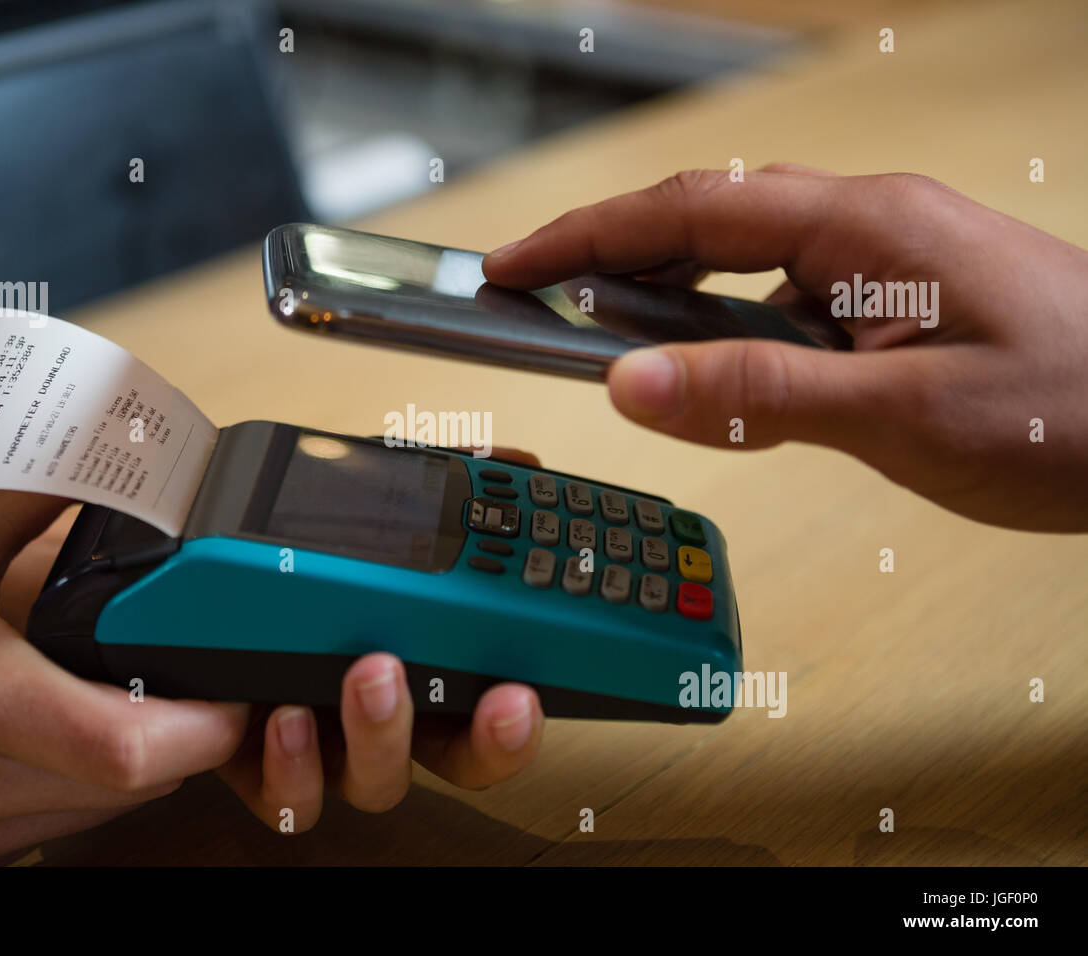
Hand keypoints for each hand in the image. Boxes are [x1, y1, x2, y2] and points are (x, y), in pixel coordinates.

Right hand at [0, 491, 248, 863]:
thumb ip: (35, 491)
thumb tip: (116, 452)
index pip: (130, 749)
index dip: (204, 726)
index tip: (234, 690)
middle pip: (134, 785)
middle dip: (186, 739)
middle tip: (198, 684)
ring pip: (105, 813)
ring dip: (142, 767)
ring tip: (142, 703)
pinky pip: (63, 829)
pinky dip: (90, 788)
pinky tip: (81, 737)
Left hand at [213, 446, 545, 831]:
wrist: (182, 569)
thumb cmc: (290, 550)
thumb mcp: (365, 500)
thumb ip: (435, 483)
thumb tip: (507, 460)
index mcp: (422, 660)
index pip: (493, 711)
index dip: (519, 719)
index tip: (524, 690)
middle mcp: (382, 711)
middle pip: (457, 760)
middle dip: (483, 740)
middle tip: (483, 694)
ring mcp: (325, 741)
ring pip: (377, 782)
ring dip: (382, 737)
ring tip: (369, 675)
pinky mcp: (258, 763)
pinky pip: (288, 795)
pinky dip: (294, 769)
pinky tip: (284, 719)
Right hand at [483, 165, 1087, 531]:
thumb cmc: (1081, 412)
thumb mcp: (904, 416)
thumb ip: (760, 396)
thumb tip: (637, 381)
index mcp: (866, 226)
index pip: (691, 213)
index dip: (586, 235)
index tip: (511, 263)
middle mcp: (870, 224)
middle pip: (705, 221)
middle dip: (608, 253)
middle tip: (531, 296)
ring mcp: (885, 259)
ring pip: (743, 261)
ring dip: (669, 297)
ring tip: (603, 340)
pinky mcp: (896, 299)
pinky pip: (785, 298)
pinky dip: (728, 329)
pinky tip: (714, 370)